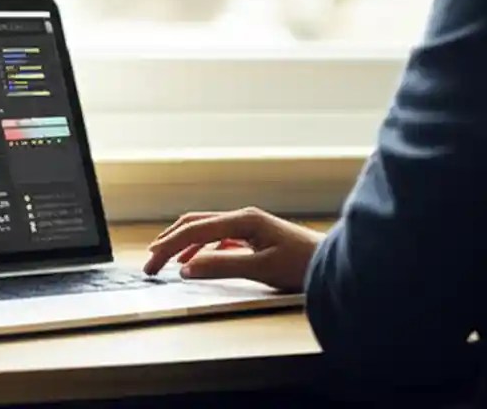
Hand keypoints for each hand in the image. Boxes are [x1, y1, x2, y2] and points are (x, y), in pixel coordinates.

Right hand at [143, 207, 324, 291]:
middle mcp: (243, 218)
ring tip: (164, 258)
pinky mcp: (254, 237)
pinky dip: (199, 247)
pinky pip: (217, 238)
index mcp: (243, 220)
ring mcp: (248, 226)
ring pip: (204, 229)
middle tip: (151, 262)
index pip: (195, 230)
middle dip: (169, 241)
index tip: (152, 262)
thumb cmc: (304, 264)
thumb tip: (186, 267)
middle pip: (195, 224)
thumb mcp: (261, 268)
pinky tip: (194, 259)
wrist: (335, 263)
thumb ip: (222, 266)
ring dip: (182, 242)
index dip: (169, 246)